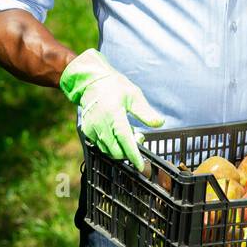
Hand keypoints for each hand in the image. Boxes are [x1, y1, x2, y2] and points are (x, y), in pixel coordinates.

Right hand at [59, 48, 164, 166]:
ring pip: (108, 150)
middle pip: (116, 150)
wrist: (91, 82)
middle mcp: (100, 123)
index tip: (140, 165)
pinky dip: (110, 145)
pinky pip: (100, 146)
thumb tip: (159, 123)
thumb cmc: (114, 87)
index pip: (124, 139)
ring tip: (126, 131)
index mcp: (113, 114)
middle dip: (128, 151)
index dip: (133, 154)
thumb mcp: (134, 96)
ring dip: (119, 148)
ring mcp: (91, 128)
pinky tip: (115, 132)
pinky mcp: (87, 131)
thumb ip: (146, 113)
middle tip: (137, 135)